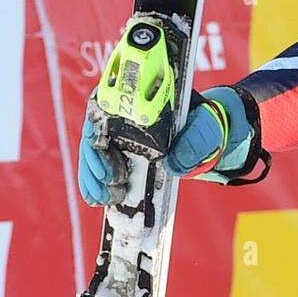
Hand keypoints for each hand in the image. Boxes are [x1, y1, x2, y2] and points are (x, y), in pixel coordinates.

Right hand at [76, 86, 257, 205]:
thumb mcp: (205, 129)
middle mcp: (124, 114)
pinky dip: (94, 184)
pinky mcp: (120, 155)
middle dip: (94, 158)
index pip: (107, 104)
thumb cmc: (203, 124)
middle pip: (94, 132)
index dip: (98, 125)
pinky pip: (99, 168)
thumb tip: (173, 165)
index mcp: (142, 97)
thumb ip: (194, 142)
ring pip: (93, 152)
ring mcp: (119, 135)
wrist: (204, 134)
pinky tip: (98, 199)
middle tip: (109, 181)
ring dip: (92, 175)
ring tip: (105, 196)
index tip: (103, 146)